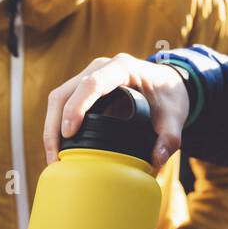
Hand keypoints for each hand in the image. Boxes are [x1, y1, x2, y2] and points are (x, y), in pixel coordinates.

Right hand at [43, 53, 189, 170]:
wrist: (170, 83)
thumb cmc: (170, 96)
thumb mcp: (176, 116)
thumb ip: (170, 139)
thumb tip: (155, 161)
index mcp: (123, 68)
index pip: (92, 83)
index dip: (76, 107)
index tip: (69, 133)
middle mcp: (101, 67)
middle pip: (66, 92)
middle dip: (55, 125)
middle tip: (55, 157)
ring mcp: (90, 75)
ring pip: (58, 98)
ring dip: (51, 127)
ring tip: (54, 158)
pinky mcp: (84, 88)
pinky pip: (63, 103)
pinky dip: (56, 125)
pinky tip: (59, 148)